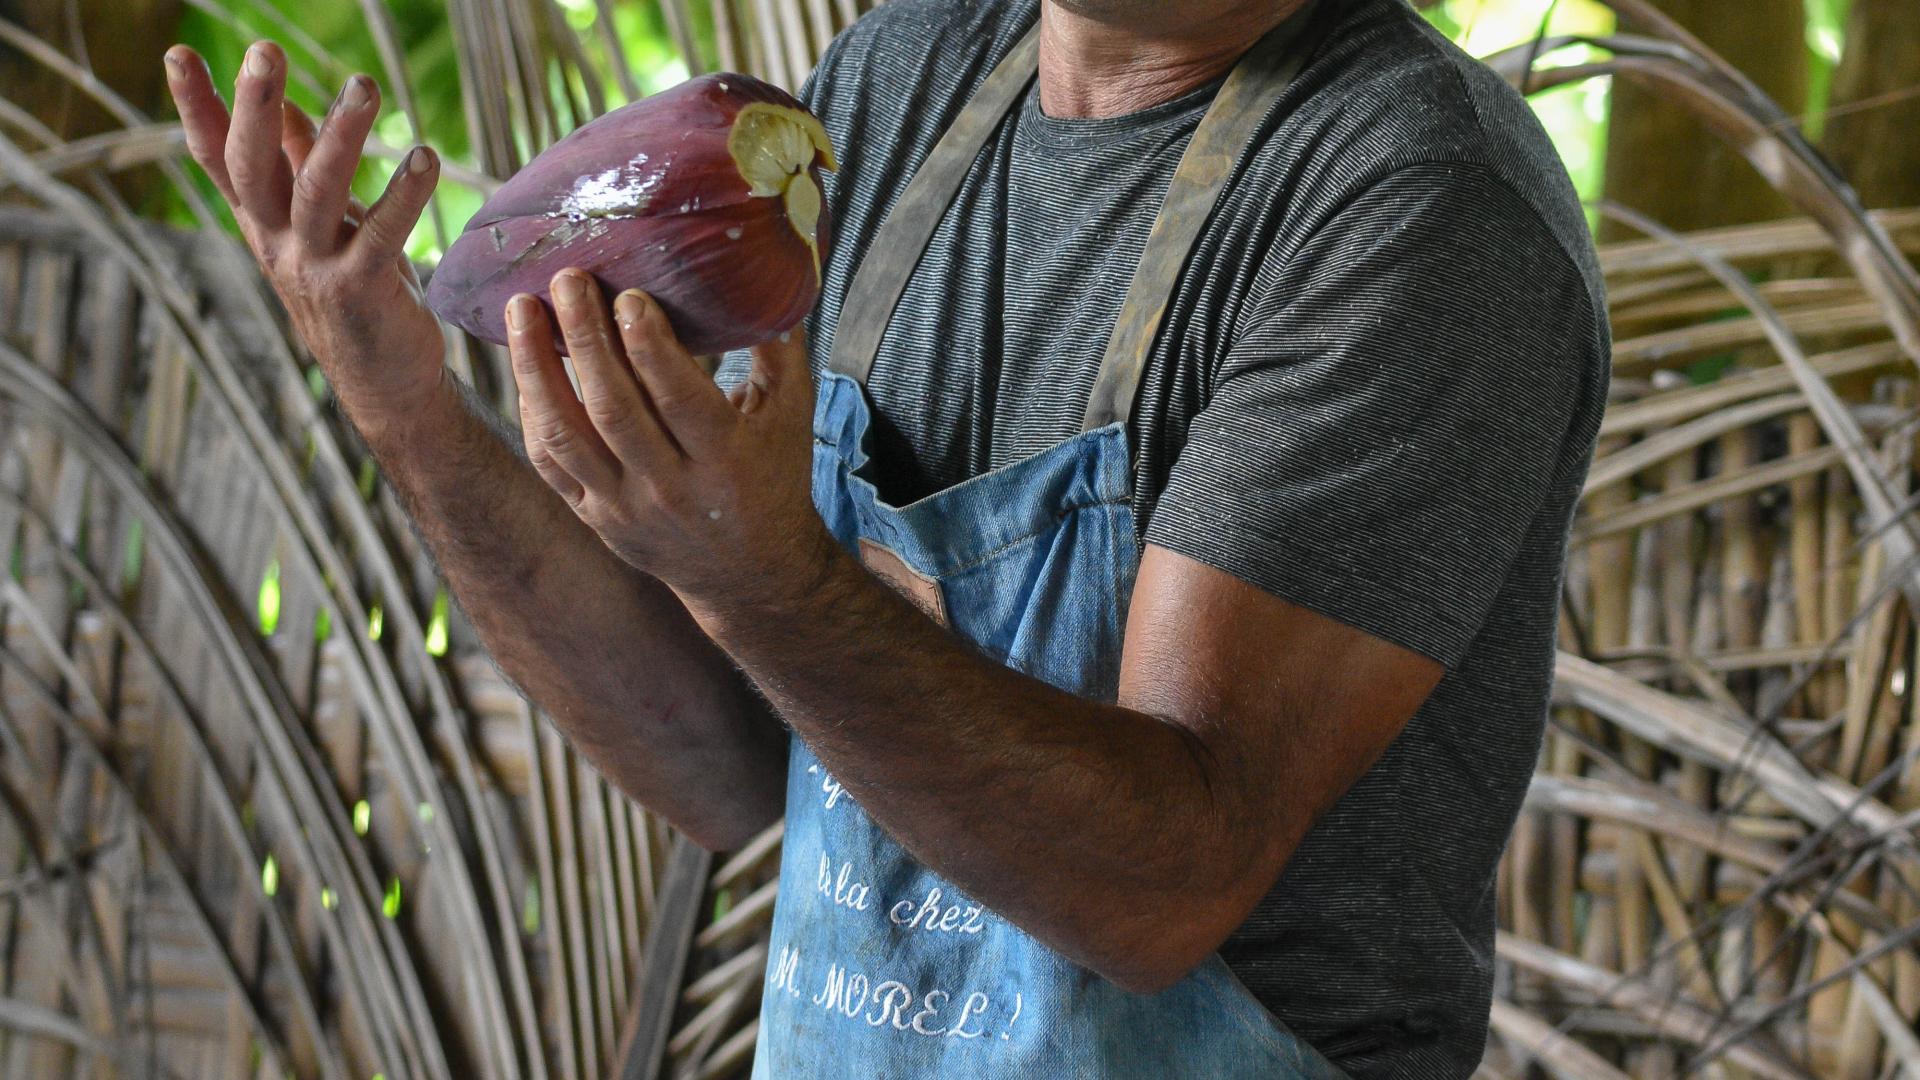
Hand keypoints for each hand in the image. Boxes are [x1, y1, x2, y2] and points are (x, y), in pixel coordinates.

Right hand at [165, 42, 445, 425]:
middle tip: (264, 50)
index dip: (198, 107)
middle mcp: (277, 243)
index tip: (177, 51)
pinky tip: (425, 158)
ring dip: (341, 136)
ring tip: (365, 85)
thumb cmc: (354, 289)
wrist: (384, 380)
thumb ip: (299, 164)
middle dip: (254, 108)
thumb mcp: (321, 223)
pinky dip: (403, 195)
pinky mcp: (361, 290)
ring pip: (317, 193)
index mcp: (262, 222)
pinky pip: (380, 236)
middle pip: (253, 168)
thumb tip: (286, 103)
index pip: (219, 157)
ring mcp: (314, 268)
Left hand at [506, 270, 833, 610]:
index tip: (627, 294)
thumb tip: (770, 271)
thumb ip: (779, 348)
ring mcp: (625, 506)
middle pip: (614, 408)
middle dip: (585, 338)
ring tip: (521, 310)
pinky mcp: (595, 516)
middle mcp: (671, 487)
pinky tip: (525, 365)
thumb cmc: (773, 477)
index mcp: (725, 459)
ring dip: (537, 368)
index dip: (648, 345)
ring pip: (567, 434)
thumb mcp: (791, 417)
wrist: (749, 574)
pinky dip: (531, 410)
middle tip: (567, 279)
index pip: (678, 398)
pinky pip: (550, 462)